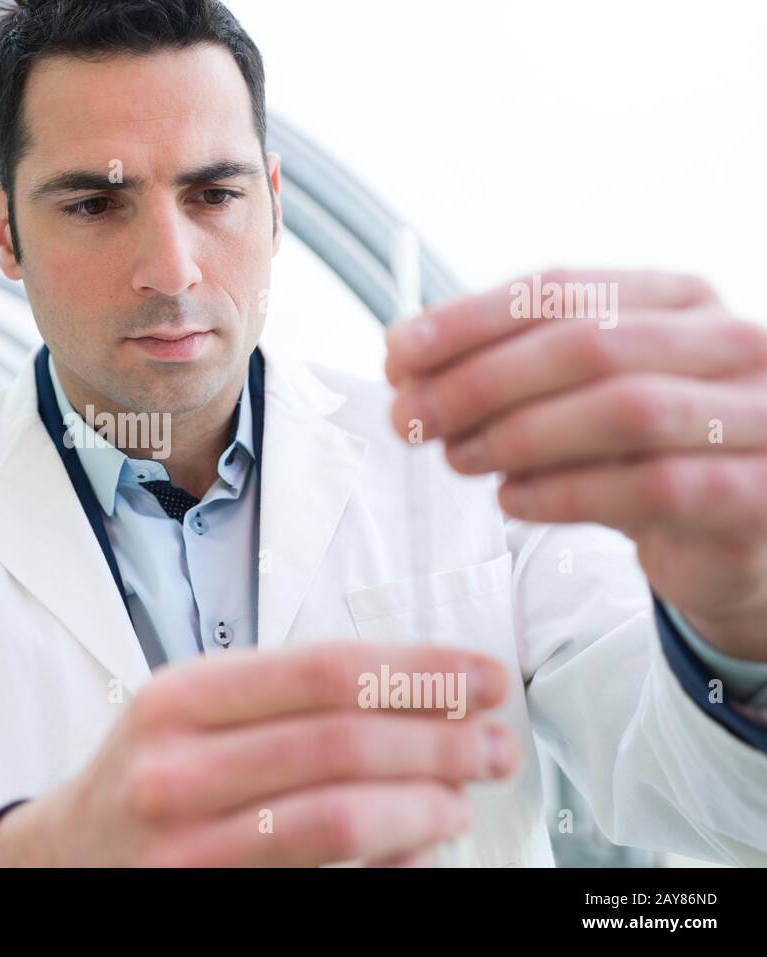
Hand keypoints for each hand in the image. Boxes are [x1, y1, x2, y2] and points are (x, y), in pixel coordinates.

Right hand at [0, 641, 517, 866]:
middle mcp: (173, 767)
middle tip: (494, 744)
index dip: (419, 670)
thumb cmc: (147, 774)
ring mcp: (185, 845)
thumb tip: (421, 695)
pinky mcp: (205, 899)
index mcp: (180, 696)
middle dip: (440, 741)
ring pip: (338, 820)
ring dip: (425, 806)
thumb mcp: (192, 711)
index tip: (482, 677)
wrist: (68, 858)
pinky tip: (418, 848)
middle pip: (341, 743)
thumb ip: (286, 698)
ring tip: (463, 798)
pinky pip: (323, 881)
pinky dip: (390, 863)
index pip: (323, 670)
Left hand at [385, 269, 766, 659]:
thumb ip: (505, 368)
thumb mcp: (577, 396)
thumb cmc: (642, 453)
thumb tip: (403, 358)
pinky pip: (652, 486)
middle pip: (588, 343)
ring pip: (625, 409)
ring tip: (459, 458)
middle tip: (411, 418)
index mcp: (678, 299)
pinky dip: (565, 493)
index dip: (469, 320)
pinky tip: (514, 501)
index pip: (561, 287)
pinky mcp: (754, 493)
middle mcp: (730, 343)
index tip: (397, 354)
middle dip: (481, 380)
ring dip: (520, 435)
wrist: (733, 536)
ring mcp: (757, 416)